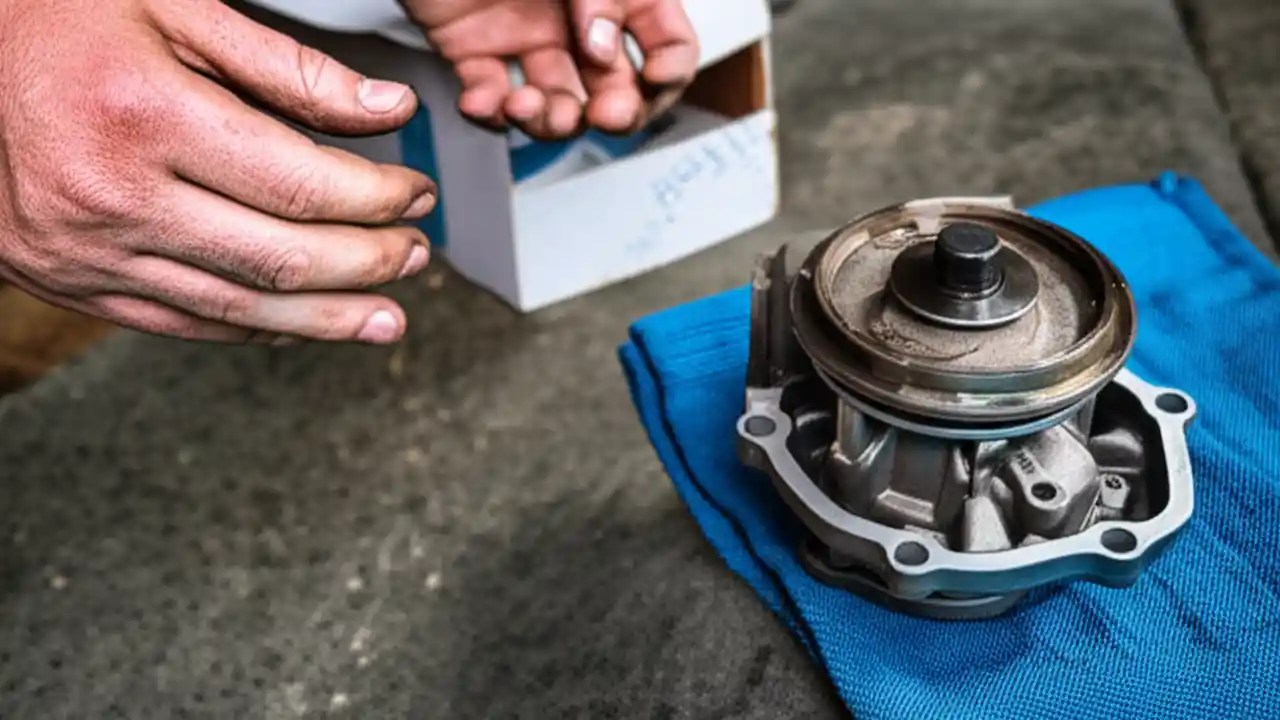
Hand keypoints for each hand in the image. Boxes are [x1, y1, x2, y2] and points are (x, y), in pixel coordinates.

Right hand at [0, 0, 437, 344]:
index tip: (415, 193)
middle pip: (284, 259)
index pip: (302, 187)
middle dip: (371, 263)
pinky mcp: (72, 284)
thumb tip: (387, 108)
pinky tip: (304, 325)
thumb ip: (286, 66)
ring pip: (242, 310)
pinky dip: (258, 331)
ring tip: (387, 316)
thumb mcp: (168, 6)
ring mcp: (88, 254)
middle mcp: (113, 197)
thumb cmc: (43, 19)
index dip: (378, 199)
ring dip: (330, 320)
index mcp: (144, 116)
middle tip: (416, 253)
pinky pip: (185, 325)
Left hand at [402, 0, 698, 138]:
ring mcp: (527, 36)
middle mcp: (575, 18)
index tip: (651, 80)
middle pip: (615, 87)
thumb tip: (604, 48)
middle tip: (605, 116)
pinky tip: (484, 102)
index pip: (666, 41)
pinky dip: (488, 112)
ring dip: (549, 121)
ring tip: (529, 107)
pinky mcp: (472, 49)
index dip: (668, 69)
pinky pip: (489, 97)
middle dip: (614, 111)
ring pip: (555, 104)